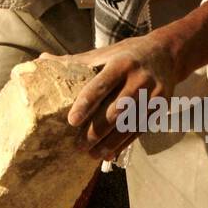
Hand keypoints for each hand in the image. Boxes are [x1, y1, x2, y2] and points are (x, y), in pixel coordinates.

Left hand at [62, 32, 182, 160]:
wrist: (166, 53)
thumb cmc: (126, 54)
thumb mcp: (104, 53)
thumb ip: (75, 61)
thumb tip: (41, 58)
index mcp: (120, 63)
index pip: (101, 85)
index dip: (86, 103)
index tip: (71, 120)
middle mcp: (138, 79)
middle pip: (116, 110)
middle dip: (96, 130)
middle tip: (78, 145)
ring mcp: (152, 94)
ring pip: (129, 124)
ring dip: (110, 142)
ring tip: (92, 154)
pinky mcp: (160, 107)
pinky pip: (140, 129)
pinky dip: (124, 143)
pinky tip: (110, 153)